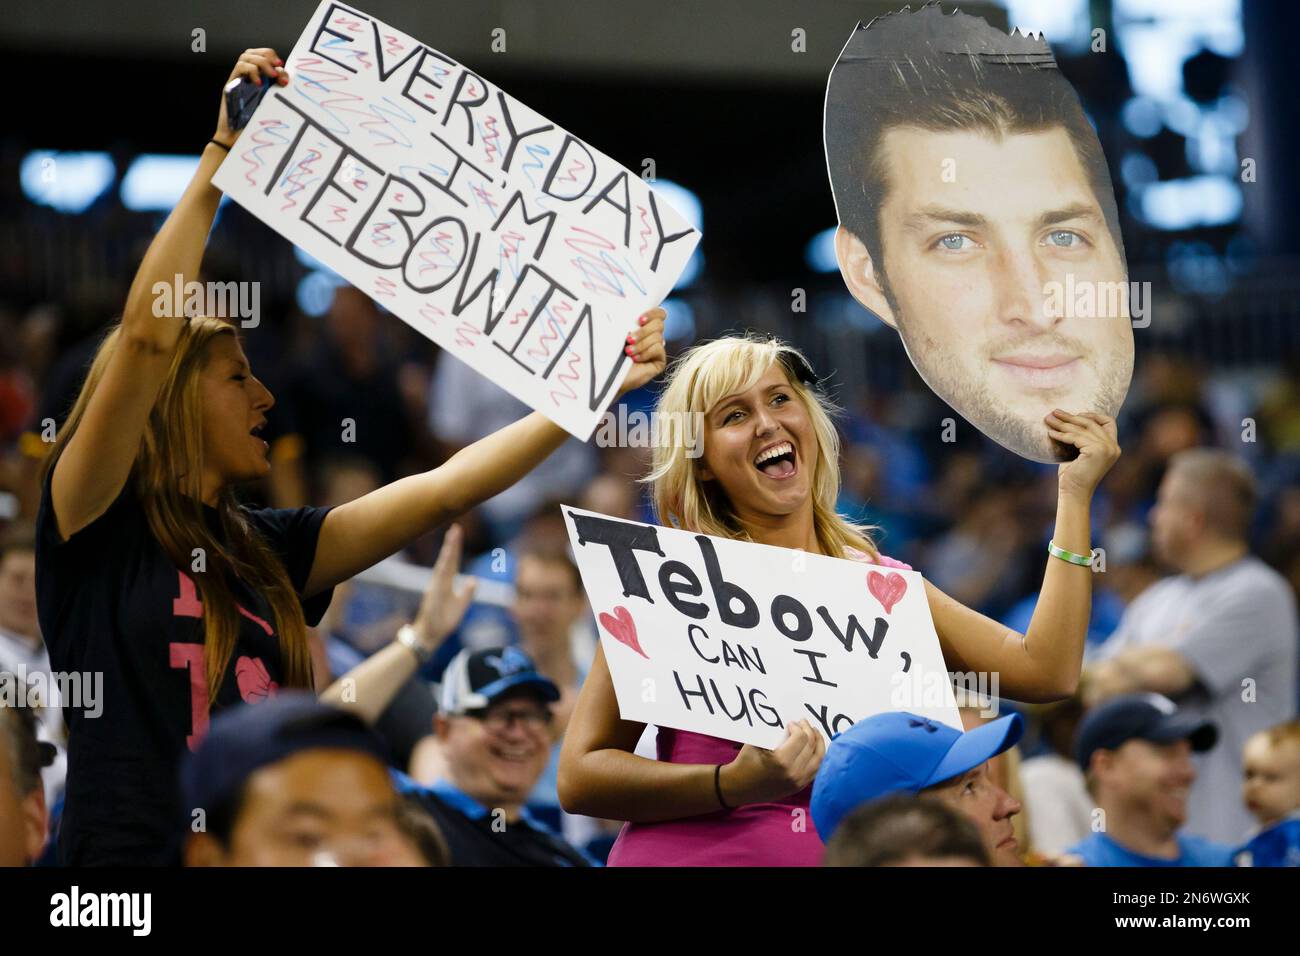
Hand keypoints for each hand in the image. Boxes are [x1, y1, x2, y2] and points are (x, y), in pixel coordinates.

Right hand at [214, 48, 288, 146]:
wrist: (239, 138)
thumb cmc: (258, 124)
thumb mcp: (273, 104)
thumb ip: (279, 91)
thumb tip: (287, 79)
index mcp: (259, 78)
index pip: (264, 57)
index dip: (273, 57)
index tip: (283, 68)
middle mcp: (247, 77)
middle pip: (253, 52)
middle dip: (267, 55)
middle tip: (277, 67)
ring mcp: (238, 80)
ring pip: (246, 57)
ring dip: (260, 62)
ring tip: (270, 76)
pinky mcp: (231, 85)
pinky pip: (239, 68)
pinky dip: (251, 71)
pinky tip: (259, 84)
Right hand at [409, 524, 476, 655]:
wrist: (431, 635)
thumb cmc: (443, 620)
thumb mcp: (461, 606)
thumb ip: (467, 593)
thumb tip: (474, 579)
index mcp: (445, 583)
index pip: (452, 561)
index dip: (455, 547)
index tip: (457, 531)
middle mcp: (439, 582)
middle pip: (447, 560)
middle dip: (451, 544)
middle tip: (456, 528)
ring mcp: (435, 589)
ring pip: (442, 567)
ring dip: (447, 553)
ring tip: (452, 539)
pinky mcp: (432, 597)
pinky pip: (438, 582)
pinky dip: (442, 570)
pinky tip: (446, 560)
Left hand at [616, 307, 666, 396]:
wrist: (607, 375)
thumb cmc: (608, 352)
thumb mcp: (616, 331)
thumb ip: (626, 318)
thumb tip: (629, 305)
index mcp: (644, 325)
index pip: (659, 313)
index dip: (653, 313)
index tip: (639, 319)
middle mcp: (653, 336)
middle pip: (659, 324)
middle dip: (643, 331)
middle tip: (628, 339)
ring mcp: (657, 349)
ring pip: (658, 337)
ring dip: (641, 344)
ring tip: (627, 352)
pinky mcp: (659, 361)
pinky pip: (658, 349)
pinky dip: (645, 353)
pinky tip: (635, 359)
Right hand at [719, 720, 825, 805]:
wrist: (738, 787)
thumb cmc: (745, 762)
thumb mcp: (757, 743)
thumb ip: (774, 733)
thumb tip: (790, 722)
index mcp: (782, 761)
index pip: (801, 737)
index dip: (798, 726)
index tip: (791, 722)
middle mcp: (793, 773)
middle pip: (811, 746)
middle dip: (809, 730)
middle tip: (804, 722)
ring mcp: (798, 782)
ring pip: (818, 759)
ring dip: (818, 743)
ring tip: (815, 733)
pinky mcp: (798, 787)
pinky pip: (815, 770)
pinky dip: (817, 757)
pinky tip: (815, 749)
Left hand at [1045, 409, 1120, 500]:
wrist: (1074, 493)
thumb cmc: (1074, 475)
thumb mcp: (1080, 452)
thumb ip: (1082, 438)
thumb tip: (1068, 420)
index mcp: (1113, 447)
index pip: (1108, 422)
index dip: (1093, 415)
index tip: (1075, 413)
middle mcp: (1113, 447)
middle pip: (1091, 423)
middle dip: (1071, 416)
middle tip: (1054, 412)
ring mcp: (1106, 449)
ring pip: (1081, 429)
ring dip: (1062, 423)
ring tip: (1048, 419)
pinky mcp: (1096, 451)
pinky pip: (1075, 437)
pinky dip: (1061, 434)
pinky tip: (1050, 433)